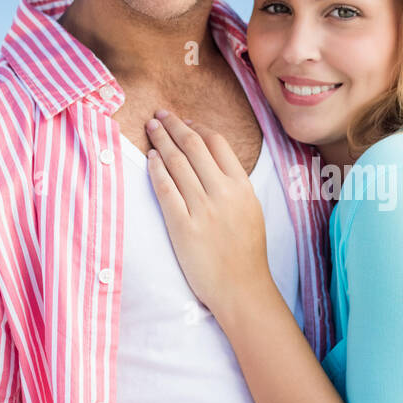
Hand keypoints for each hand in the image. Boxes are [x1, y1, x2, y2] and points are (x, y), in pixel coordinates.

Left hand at [145, 110, 270, 319]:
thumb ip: (234, 184)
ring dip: (161, 141)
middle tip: (160, 115)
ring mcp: (202, 209)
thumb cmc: (247, 253)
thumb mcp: (251, 210)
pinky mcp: (183, 226)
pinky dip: (156, 169)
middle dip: (174, 126)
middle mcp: (222, 193)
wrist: (242, 288)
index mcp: (242, 186)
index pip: (217, 143)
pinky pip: (165, 189)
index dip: (197, 128)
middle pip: (193, 146)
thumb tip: (212, 161)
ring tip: (151, 128)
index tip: (185, 122)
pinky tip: (151, 158)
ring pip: (177, 163)